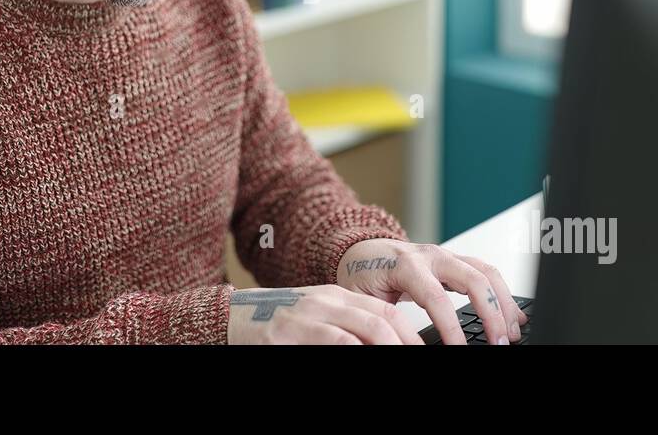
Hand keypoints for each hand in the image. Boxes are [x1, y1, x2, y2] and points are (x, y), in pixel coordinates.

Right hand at [227, 284, 425, 344]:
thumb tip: (382, 343)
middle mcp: (328, 300)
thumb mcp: (317, 321)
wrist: (231, 316)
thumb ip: (347, 330)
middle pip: (383, 319)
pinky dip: (354, 350)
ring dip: (389, 347)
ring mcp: (309, 313)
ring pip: (364, 328)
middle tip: (422, 359)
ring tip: (402, 361)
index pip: (387, 312)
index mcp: (338, 296)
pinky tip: (363, 357)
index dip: (412, 334)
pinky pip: (334, 340)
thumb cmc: (278, 325)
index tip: (426, 350)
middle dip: (408, 343)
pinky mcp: (290, 330)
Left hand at [336, 238, 527, 344]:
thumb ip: (382, 319)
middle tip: (499, 342)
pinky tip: (511, 314)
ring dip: (504, 302)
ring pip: (486, 272)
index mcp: (405, 266)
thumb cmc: (361, 275)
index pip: (436, 298)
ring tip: (512, 332)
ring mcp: (445, 255)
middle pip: (472, 279)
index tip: (460, 350)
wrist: (361, 251)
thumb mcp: (362, 299)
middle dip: (491, 313)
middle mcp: (430, 256)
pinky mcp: (454, 260)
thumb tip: (396, 341)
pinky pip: (485, 272)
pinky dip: (502, 292)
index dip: (451, 328)